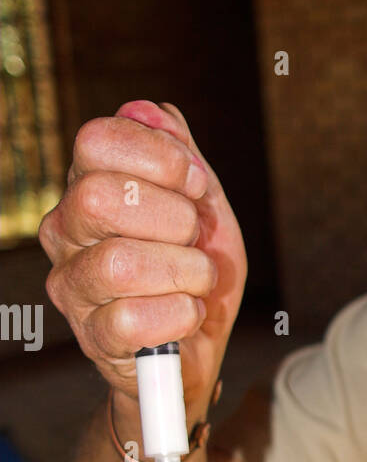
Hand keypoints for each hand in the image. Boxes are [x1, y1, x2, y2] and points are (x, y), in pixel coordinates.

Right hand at [39, 100, 246, 404]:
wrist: (197, 349)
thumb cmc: (194, 273)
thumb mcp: (204, 207)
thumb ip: (181, 156)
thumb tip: (152, 112)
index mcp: (89, 186)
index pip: (96, 140)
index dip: (159, 157)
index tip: (194, 185)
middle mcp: (67, 231)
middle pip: (100, 197)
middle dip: (173, 217)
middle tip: (195, 239)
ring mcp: (72, 286)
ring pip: (120, 263)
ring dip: (185, 272)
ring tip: (197, 283)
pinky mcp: (91, 338)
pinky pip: (131, 320)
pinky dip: (179, 317)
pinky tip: (186, 316)